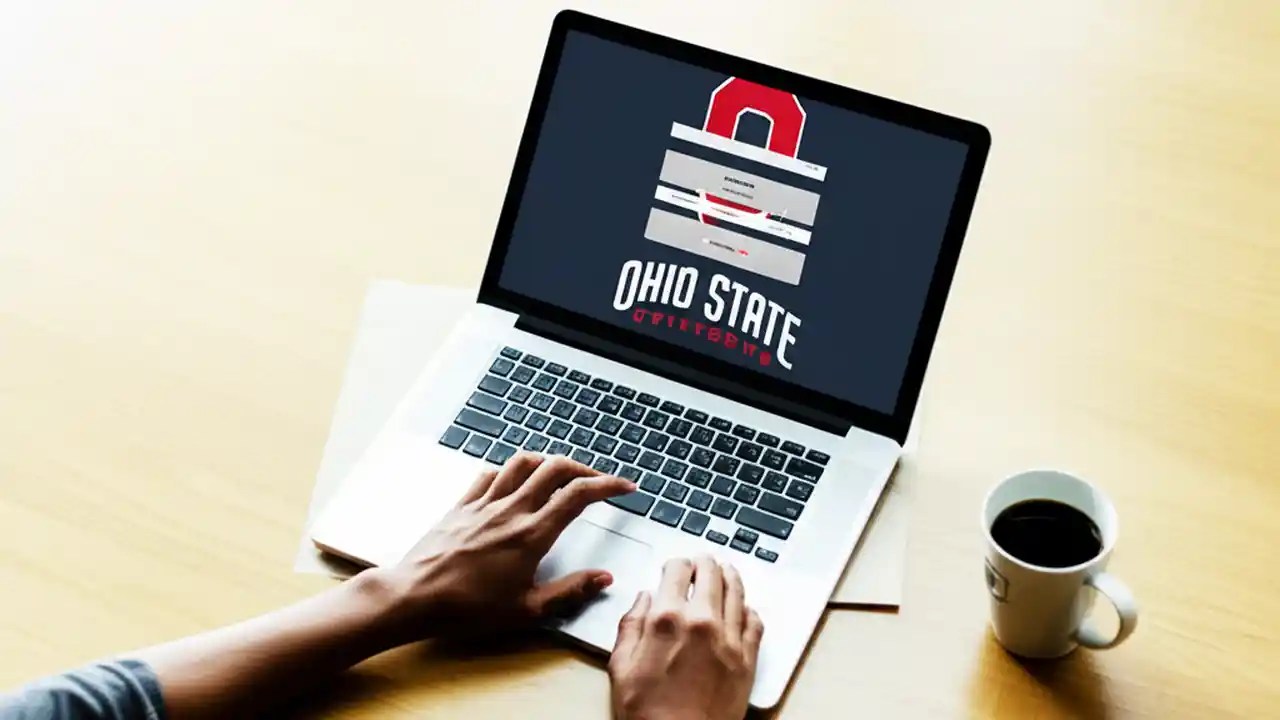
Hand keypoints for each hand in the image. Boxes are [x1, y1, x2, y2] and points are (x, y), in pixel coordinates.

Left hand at [376, 453, 635, 639]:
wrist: (415, 596)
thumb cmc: (469, 609)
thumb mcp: (527, 610)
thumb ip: (570, 591)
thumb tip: (604, 579)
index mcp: (532, 535)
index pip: (579, 495)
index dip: (608, 485)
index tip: (625, 487)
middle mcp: (511, 510)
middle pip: (555, 467)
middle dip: (583, 468)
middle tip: (596, 481)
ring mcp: (484, 503)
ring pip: (522, 462)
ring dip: (547, 462)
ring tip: (559, 475)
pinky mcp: (462, 505)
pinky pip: (490, 474)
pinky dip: (510, 472)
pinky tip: (513, 484)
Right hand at [609, 556, 763, 719]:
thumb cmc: (648, 715)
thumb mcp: (620, 668)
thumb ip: (630, 626)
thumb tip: (643, 600)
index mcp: (666, 619)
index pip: (677, 570)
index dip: (675, 564)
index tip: (675, 567)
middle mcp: (701, 621)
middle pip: (710, 573)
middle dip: (705, 563)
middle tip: (703, 562)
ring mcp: (729, 638)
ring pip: (736, 591)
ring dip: (730, 576)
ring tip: (727, 571)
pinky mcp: (748, 658)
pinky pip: (755, 621)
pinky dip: (749, 609)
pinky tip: (744, 608)